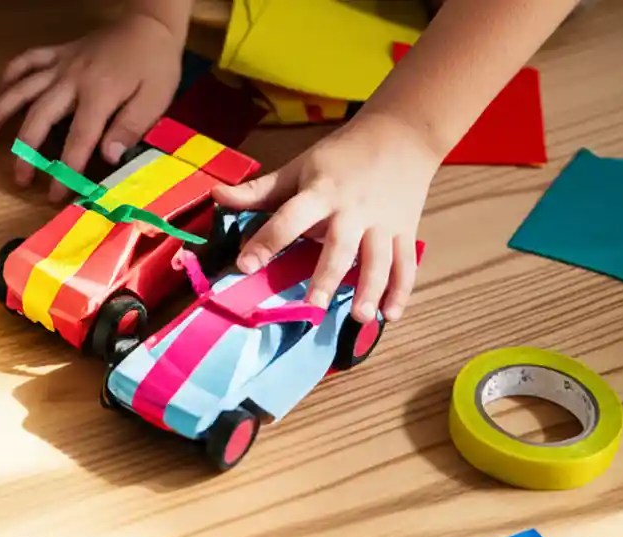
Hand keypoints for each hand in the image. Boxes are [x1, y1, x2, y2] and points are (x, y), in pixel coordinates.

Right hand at [0, 12, 182, 200]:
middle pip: (40, 119)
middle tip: (19, 178)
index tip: (55, 194)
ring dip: (2, 112)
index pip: (77, 141)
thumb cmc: (156, 65)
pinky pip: (28, 60)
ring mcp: (61, 64)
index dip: (65, 170)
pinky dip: (11, 73)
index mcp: (98, 95)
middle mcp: (72, 80)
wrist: (150, 24)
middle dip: (25, 151)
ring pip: (23, 89)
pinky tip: (0, 90)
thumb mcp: (155, 99)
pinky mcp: (58, 52)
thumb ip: (130, 127)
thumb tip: (108, 157)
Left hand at [211, 112, 440, 322]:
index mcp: (321, 193)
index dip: (267, 240)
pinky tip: (390, 316)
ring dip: (371, 289)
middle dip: (326, 276)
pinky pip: (406, 264)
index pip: (290, 218)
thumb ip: (259, 190)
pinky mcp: (405, 231)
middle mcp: (353, 211)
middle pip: (339, 246)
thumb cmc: (341, 155)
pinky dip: (401, 291)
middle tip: (312, 306)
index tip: (244, 265)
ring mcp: (383, 223)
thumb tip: (216, 196)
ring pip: (379, 260)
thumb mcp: (299, 167)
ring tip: (359, 318)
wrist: (402, 133)